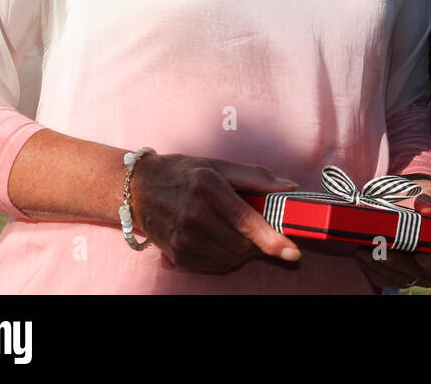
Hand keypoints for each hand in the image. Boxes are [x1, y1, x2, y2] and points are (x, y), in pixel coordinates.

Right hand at [129, 152, 301, 272]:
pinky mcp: (177, 254)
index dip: (272, 239)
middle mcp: (194, 214)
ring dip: (245, 251)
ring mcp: (183, 238)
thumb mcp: (217, 165)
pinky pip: (216, 266)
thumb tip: (289, 187)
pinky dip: (228, 258)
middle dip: (261, 244)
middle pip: (242, 244)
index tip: (292, 252)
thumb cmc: (184, 173)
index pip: (247, 221)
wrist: (138, 189)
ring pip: (231, 258)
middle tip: (266, 234)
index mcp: (208, 187)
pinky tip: (223, 241)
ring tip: (240, 233)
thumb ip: (255, 176)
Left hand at [355, 177, 430, 289]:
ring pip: (400, 279)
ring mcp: (417, 274)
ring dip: (382, 265)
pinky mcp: (396, 275)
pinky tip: (362, 253)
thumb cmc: (430, 200)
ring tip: (364, 247)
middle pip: (422, 275)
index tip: (421, 255)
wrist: (412, 204)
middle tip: (380, 247)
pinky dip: (372, 268)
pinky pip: (384, 279)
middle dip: (400, 262)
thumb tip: (427, 208)